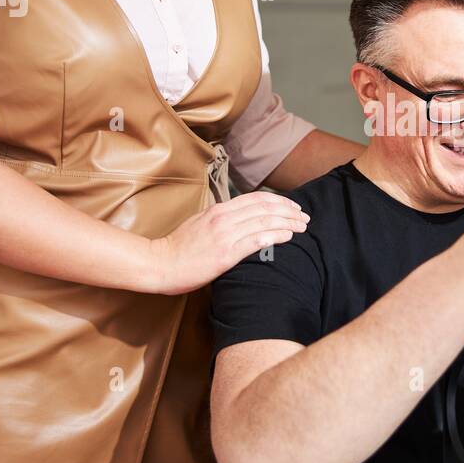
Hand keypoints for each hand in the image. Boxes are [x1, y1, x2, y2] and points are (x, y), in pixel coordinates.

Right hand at [147, 192, 309, 294]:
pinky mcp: (226, 253)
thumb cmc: (178, 248)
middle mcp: (224, 218)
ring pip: (265, 221)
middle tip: (304, 216)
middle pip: (265, 208)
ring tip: (302, 226)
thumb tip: (239, 219)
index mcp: (219, 210)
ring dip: (287, 222)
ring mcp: (225, 235)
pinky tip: (288, 237)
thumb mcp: (200, 224)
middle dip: (289, 210)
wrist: (160, 263)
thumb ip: (220, 219)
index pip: (256, 199)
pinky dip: (275, 236)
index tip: (292, 206)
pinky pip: (257, 240)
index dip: (279, 201)